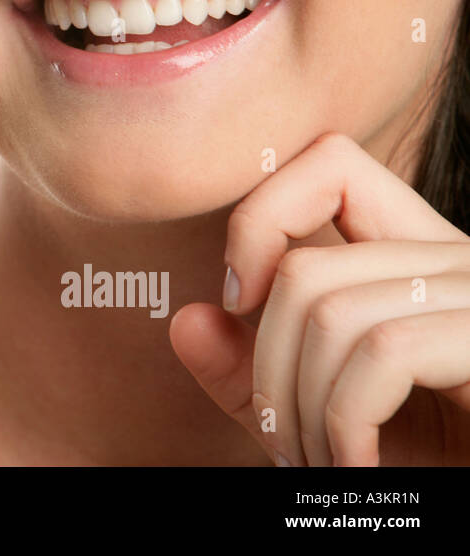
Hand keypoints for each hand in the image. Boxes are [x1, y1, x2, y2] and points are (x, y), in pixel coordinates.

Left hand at [170, 132, 469, 465]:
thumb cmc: (428, 462)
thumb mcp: (321, 418)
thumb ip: (249, 374)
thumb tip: (186, 321)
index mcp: (415, 253)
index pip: (329, 163)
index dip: (263, 218)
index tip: (239, 304)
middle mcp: (458, 259)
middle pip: (305, 268)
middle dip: (269, 371)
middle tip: (283, 443)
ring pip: (333, 314)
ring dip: (304, 411)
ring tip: (318, 463)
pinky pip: (385, 351)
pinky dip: (348, 422)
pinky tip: (358, 464)